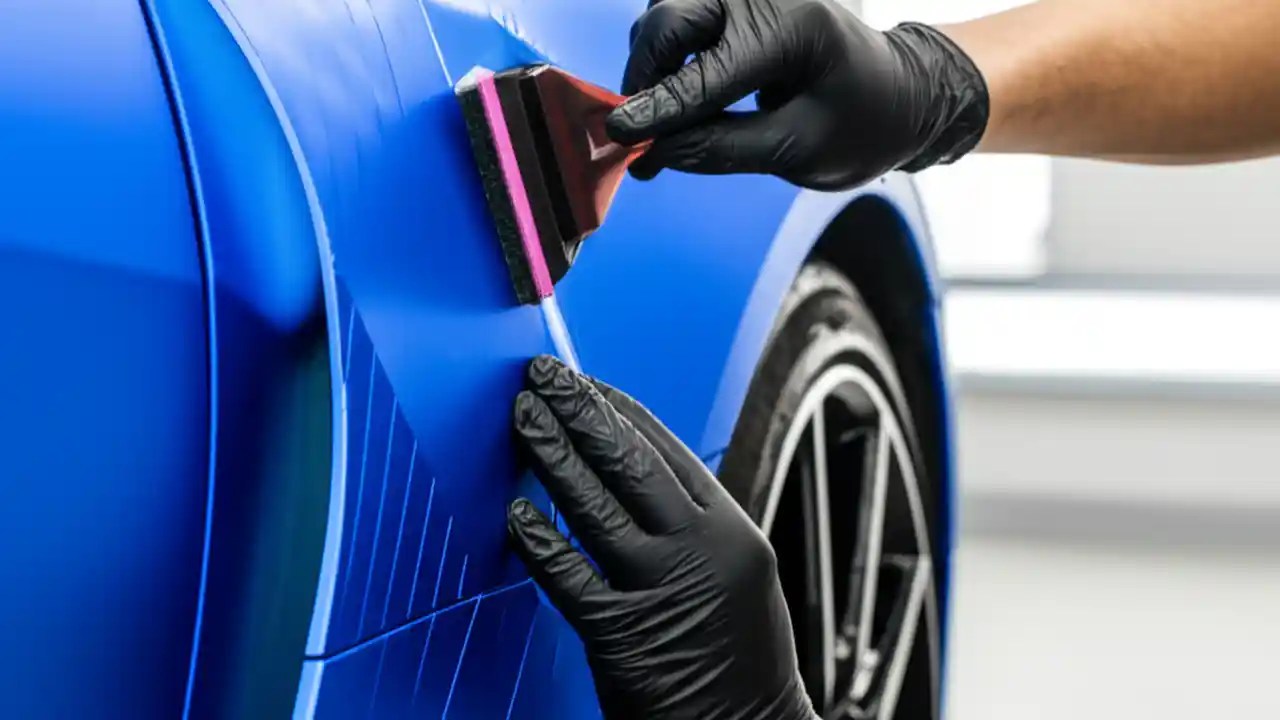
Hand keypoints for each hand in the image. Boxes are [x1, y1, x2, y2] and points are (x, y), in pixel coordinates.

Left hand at [507, 356, 816, 719]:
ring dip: (552, 456)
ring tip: (522, 420)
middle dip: (579, 413)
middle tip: (540, 378)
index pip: (665, 449)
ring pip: (595, 508)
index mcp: (731, 528)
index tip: (582, 381)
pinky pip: (569, 578)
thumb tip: (631, 473)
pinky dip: (539, 543)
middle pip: (629, 464)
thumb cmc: (739, 657)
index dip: (616, 409)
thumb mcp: (737, 573)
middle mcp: (703, 550)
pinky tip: (516, 515)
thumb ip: (691, 525)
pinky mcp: (624, 635)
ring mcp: (663, 591)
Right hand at [605, 0, 988, 189]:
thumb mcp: (799, 150)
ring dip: (654, 65)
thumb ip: (722, 148)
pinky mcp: (741, 3)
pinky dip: (669, 55)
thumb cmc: (863, 125)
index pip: (705, 74)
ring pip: (667, 15)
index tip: (620, 137)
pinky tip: (683, 93)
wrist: (901, 94)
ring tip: (667, 115)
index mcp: (792, 30)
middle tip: (639, 130)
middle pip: (670, 20)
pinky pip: (681, 18)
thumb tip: (654, 151)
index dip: (657, 111)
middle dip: (645, 77)